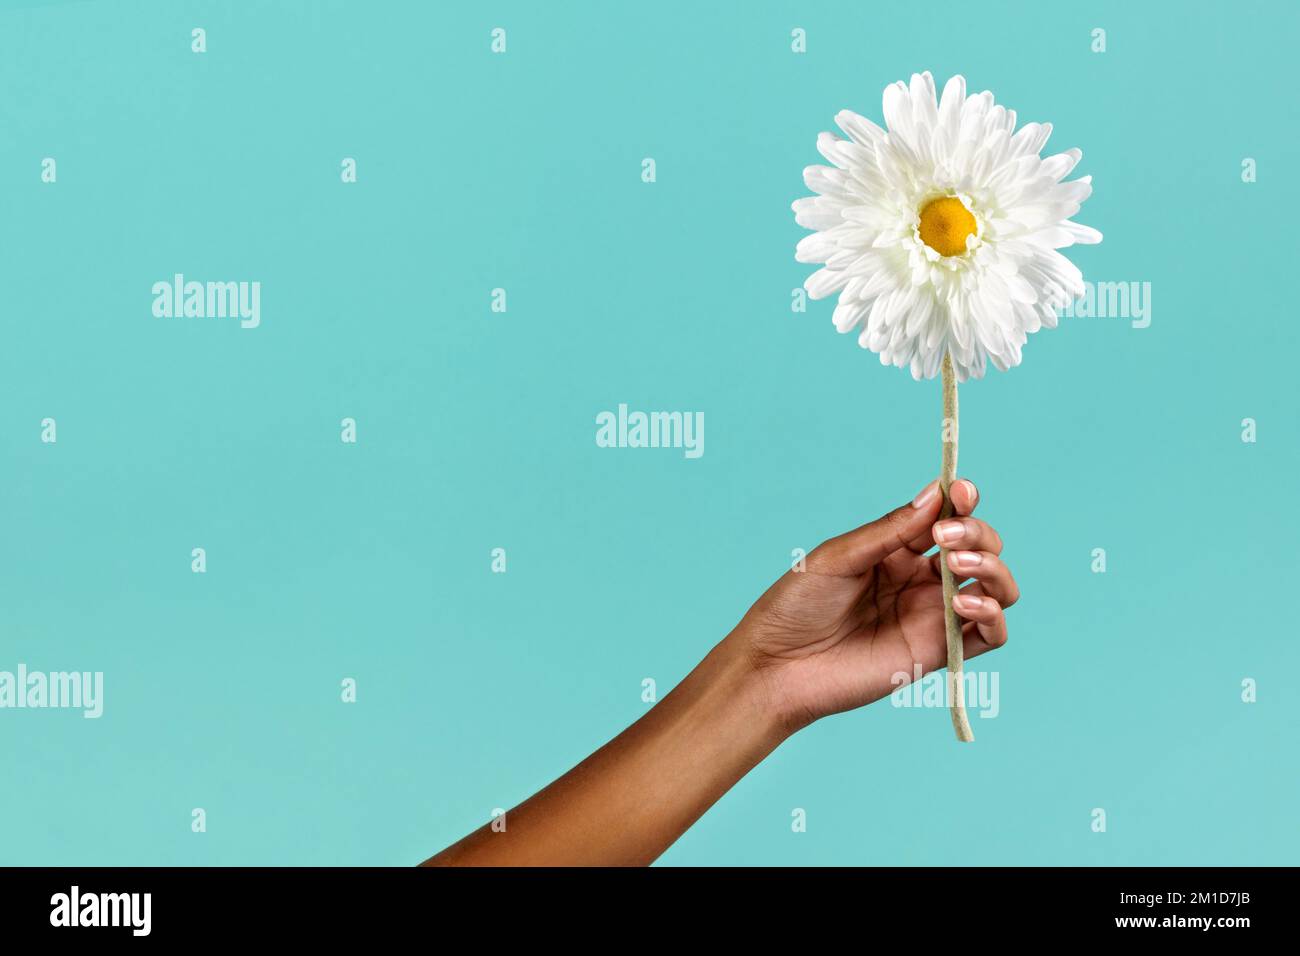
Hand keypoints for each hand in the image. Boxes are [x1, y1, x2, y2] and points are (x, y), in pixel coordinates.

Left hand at [729, 478, 1018, 731]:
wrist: (777, 665)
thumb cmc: (797, 606)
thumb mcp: (839, 556)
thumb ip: (890, 530)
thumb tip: (936, 494)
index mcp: (897, 552)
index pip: (947, 520)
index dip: (962, 503)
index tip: (961, 491)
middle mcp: (922, 582)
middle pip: (979, 548)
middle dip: (976, 534)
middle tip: (944, 540)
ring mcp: (933, 617)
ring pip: (996, 588)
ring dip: (993, 569)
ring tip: (958, 567)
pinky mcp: (938, 653)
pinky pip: (990, 636)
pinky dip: (994, 615)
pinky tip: (965, 603)